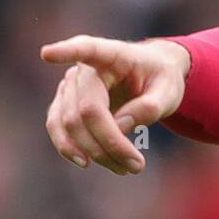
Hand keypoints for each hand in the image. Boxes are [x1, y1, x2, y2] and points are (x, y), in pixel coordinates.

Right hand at [40, 35, 190, 174]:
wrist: (153, 77)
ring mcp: (70, 86)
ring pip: (69, 123)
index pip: (88, 49)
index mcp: (114, 54)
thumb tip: (118, 126)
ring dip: (93, 151)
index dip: (67, 52)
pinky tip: (87, 162)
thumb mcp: (170, 91)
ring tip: (125, 169)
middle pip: (87, 110)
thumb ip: (149, 107)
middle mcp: (85, 68)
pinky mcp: (64, 104)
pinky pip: (57, 127)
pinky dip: (70, 148)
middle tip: (137, 166)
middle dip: (110, 143)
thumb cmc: (161, 79)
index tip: (48, 54)